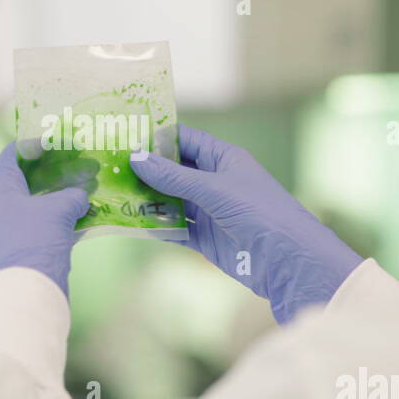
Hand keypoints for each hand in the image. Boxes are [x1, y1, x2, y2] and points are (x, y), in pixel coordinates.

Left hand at [0, 143, 91, 296]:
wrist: (23, 294)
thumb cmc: (36, 241)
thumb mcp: (60, 211)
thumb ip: (72, 196)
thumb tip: (81, 196)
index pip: (13, 153)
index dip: (37, 145)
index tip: (61, 143)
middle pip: (20, 180)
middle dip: (50, 175)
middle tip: (75, 168)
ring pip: (26, 206)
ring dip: (51, 201)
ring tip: (79, 194)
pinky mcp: (4, 251)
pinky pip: (27, 227)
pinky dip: (48, 222)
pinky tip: (75, 223)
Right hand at [130, 125, 362, 323]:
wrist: (288, 262)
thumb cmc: (260, 213)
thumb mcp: (214, 190)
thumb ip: (174, 176)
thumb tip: (136, 157)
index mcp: (224, 159)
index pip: (185, 140)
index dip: (157, 137)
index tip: (124, 135)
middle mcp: (215, 182)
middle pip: (173, 171)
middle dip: (146, 170)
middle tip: (109, 168)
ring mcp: (210, 211)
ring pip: (171, 200)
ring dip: (147, 199)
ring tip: (113, 194)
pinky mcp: (206, 239)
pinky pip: (175, 228)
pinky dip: (156, 226)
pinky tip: (132, 224)